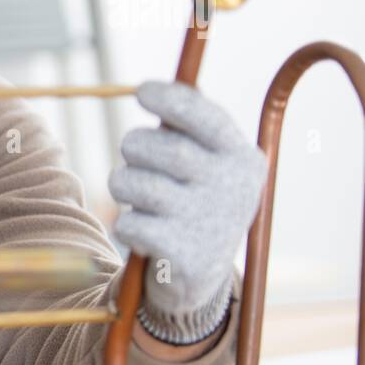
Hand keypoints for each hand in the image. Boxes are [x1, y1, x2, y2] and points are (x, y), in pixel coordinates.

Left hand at [109, 80, 266, 343]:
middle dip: (135, 146)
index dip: (171, 99)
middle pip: (166, 149)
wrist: (198, 276)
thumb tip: (150, 88)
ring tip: (132, 194)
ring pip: (139, 185)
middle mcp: (234, 188)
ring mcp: (211, 223)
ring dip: (122, 184)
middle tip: (131, 155)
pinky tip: (141, 231)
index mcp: (242, 159)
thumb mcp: (203, 164)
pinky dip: (126, 224)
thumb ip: (184, 130)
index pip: (207, 117)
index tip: (141, 90)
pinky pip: (131, 224)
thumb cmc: (191, 202)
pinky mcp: (187, 257)